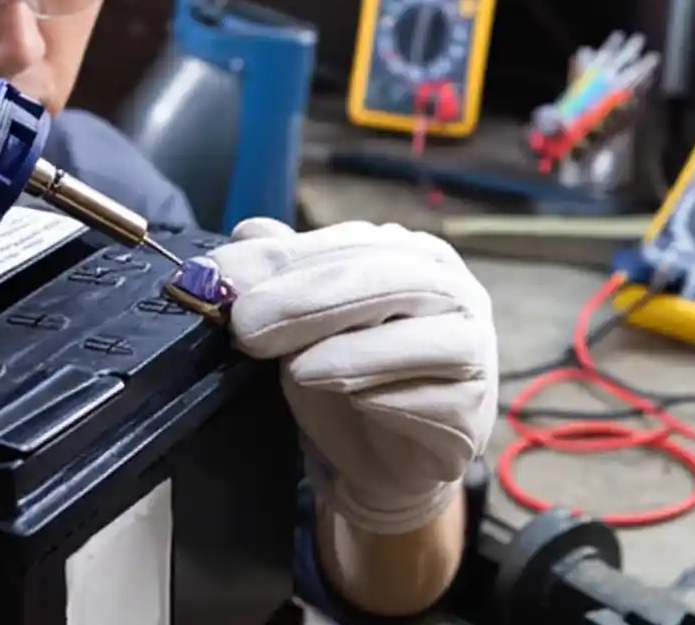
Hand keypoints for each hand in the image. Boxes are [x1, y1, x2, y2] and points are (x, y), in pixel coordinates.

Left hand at [209, 218, 497, 533]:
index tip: (219, 279)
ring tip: (296, 369)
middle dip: (308, 300)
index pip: (347, 244)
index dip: (282, 259)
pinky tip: (354, 400)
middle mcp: (454, 292)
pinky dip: (389, 398)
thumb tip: (247, 231)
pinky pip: (435, 400)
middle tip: (246, 325)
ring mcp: (474, 350)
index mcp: (413, 256)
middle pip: (386, 281)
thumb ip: (281, 276)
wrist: (382, 462)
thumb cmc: (346, 377)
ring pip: (422, 338)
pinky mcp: (472, 414)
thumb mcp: (301, 323)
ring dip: (352, 351)